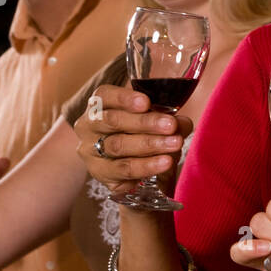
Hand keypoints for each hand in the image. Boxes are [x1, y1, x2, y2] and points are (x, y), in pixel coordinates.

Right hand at [72, 84, 189, 197]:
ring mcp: (90, 152)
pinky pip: (123, 171)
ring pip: (118, 146)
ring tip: (174, 144)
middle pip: (112, 121)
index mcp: (98, 105)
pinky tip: (164, 163)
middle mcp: (87, 126)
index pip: (104, 96)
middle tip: (171, 125)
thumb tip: (182, 123)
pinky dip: (146, 166)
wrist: (133, 169)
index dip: (124, 98)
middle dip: (144, 123)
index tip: (146, 102)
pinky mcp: (100, 174)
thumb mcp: (154, 122)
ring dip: (149, 145)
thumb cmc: (141, 135)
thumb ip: (169, 119)